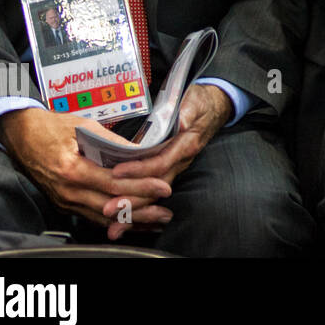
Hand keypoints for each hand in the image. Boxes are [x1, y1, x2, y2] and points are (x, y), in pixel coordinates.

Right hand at [0, 106, 173, 235]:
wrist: (21, 135)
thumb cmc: (52, 127)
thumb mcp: (83, 126)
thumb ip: (112, 141)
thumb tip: (140, 151)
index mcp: (71, 169)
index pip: (113, 183)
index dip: (141, 187)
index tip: (163, 187)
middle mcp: (67, 190)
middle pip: (111, 205)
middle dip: (142, 209)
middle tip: (166, 211)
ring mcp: (64, 200)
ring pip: (102, 217)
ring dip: (131, 220)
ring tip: (155, 221)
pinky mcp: (64, 204)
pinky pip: (92, 217)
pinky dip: (114, 221)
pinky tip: (132, 222)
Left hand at [108, 84, 231, 238]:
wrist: (215, 107)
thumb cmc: (201, 103)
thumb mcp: (194, 103)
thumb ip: (185, 114)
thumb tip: (179, 122)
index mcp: (185, 145)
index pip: (160, 162)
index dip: (139, 170)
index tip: (117, 172)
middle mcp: (180, 160)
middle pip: (155, 186)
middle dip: (132, 200)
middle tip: (109, 209)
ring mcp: (176, 167)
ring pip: (153, 192)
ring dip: (133, 208)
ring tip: (113, 222)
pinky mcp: (169, 168)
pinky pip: (153, 189)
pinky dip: (139, 203)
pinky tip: (124, 216)